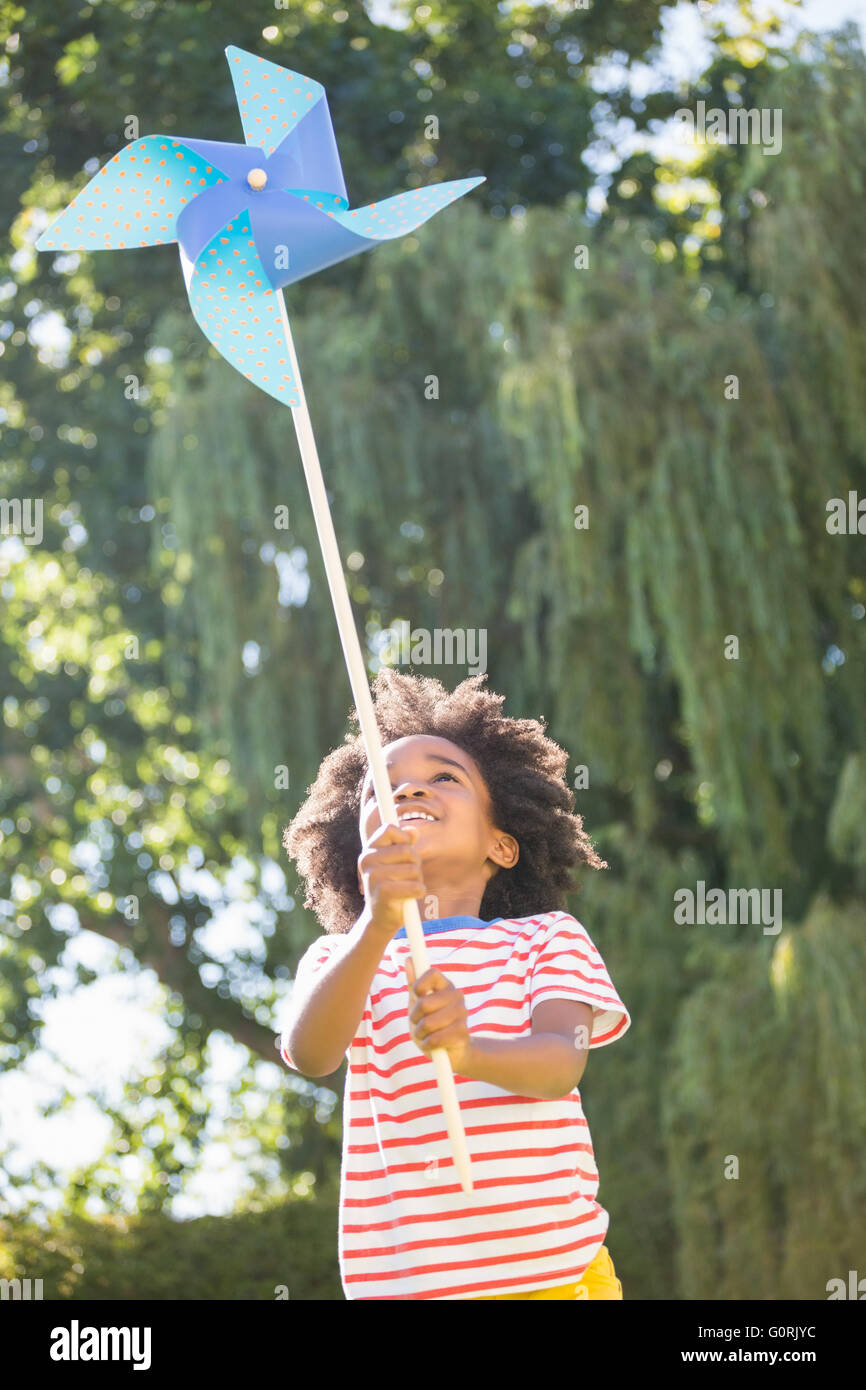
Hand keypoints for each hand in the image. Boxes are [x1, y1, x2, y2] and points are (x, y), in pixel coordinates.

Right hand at [358, 820, 426, 937]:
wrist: (381, 919)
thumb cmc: (392, 887)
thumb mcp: (397, 863)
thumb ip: (405, 845)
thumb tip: (414, 830)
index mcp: (369, 850)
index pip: (389, 829)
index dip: (403, 838)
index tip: (405, 853)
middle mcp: (367, 860)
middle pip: (407, 850)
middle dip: (415, 864)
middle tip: (408, 877)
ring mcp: (374, 876)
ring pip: (414, 869)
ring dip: (417, 880)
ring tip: (406, 889)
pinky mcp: (384, 892)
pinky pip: (415, 887)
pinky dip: (418, 893)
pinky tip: (409, 898)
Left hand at [406, 957, 471, 1071]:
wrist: (450, 1052)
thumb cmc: (431, 1024)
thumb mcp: (418, 1004)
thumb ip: (413, 983)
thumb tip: (408, 959)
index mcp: (445, 985)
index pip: (432, 973)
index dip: (419, 985)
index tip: (416, 996)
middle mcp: (456, 996)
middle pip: (424, 1002)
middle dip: (415, 1017)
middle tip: (419, 1023)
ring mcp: (462, 1014)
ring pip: (428, 1023)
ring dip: (420, 1033)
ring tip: (426, 1035)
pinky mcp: (462, 1033)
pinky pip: (435, 1038)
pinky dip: (427, 1044)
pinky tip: (432, 1044)